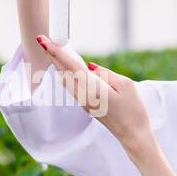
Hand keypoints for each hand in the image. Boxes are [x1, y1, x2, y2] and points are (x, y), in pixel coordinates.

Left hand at [34, 33, 155, 156]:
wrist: (133, 135)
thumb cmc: (133, 110)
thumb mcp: (125, 85)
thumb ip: (106, 73)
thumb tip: (90, 67)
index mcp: (92, 89)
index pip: (70, 65)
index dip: (56, 51)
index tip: (43, 41)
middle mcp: (83, 96)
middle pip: (62, 72)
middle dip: (52, 55)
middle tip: (42, 40)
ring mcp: (83, 102)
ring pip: (65, 80)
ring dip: (57, 64)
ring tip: (52, 49)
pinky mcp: (86, 105)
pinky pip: (72, 86)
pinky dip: (66, 74)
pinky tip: (66, 67)